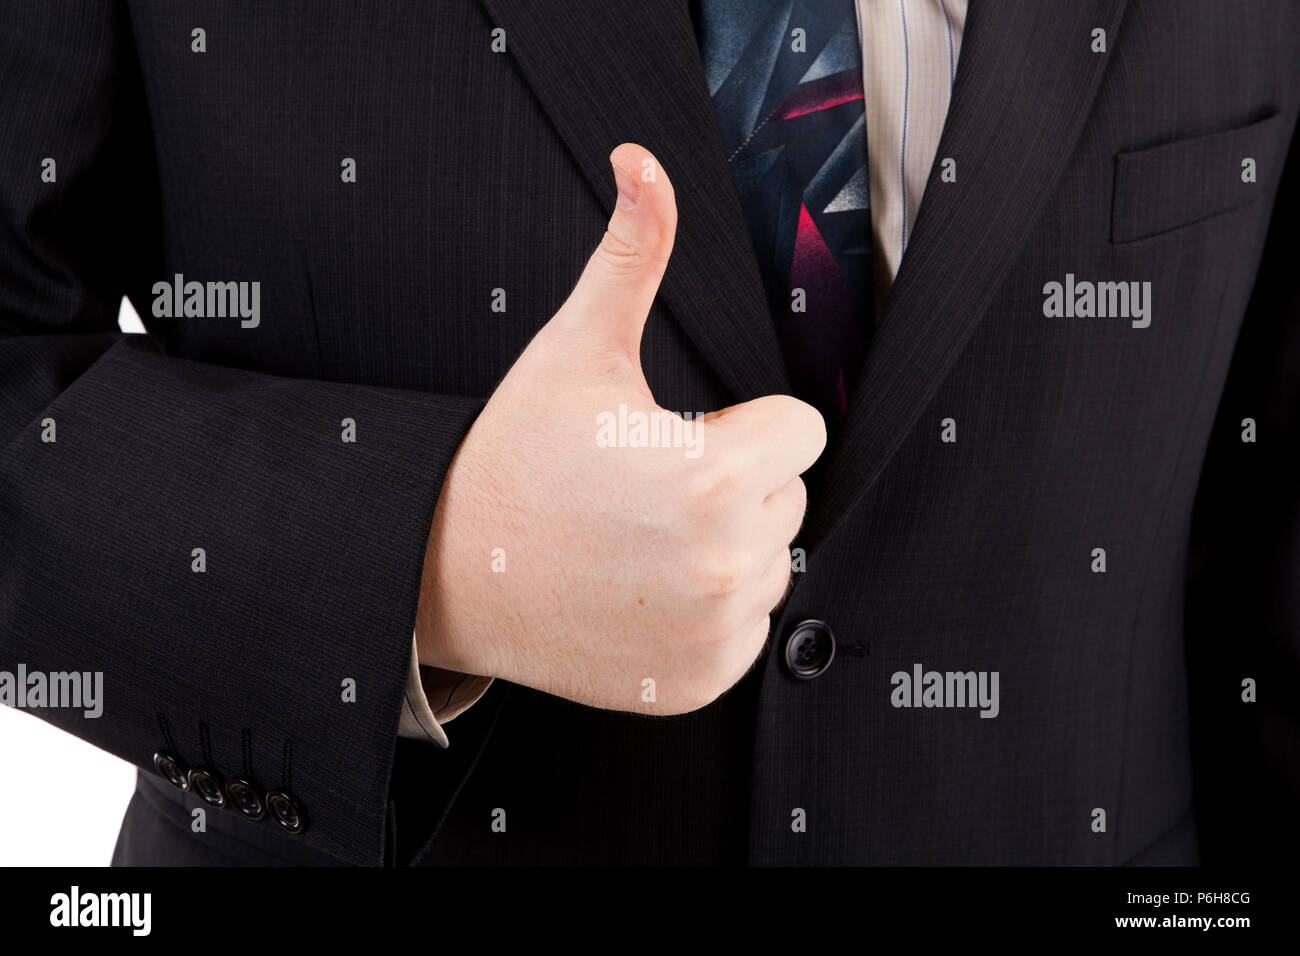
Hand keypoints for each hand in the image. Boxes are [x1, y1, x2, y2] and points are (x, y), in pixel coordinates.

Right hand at [416, 143, 825, 713]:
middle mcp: (727, 564)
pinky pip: (746, 627)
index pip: (801, 431)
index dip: (743, 422)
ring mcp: (715, 631)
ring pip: (770, 562)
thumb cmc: (515, 461)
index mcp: (715, 477)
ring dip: (724, 546)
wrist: (453, 572)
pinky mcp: (700, 680)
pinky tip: (642, 586)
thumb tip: (643, 167)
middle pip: (788, 496)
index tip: (680, 435)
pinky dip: (708, 611)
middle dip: (735, 482)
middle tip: (647, 486)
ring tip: (641, 536)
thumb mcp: (576, 352)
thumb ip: (631, 256)